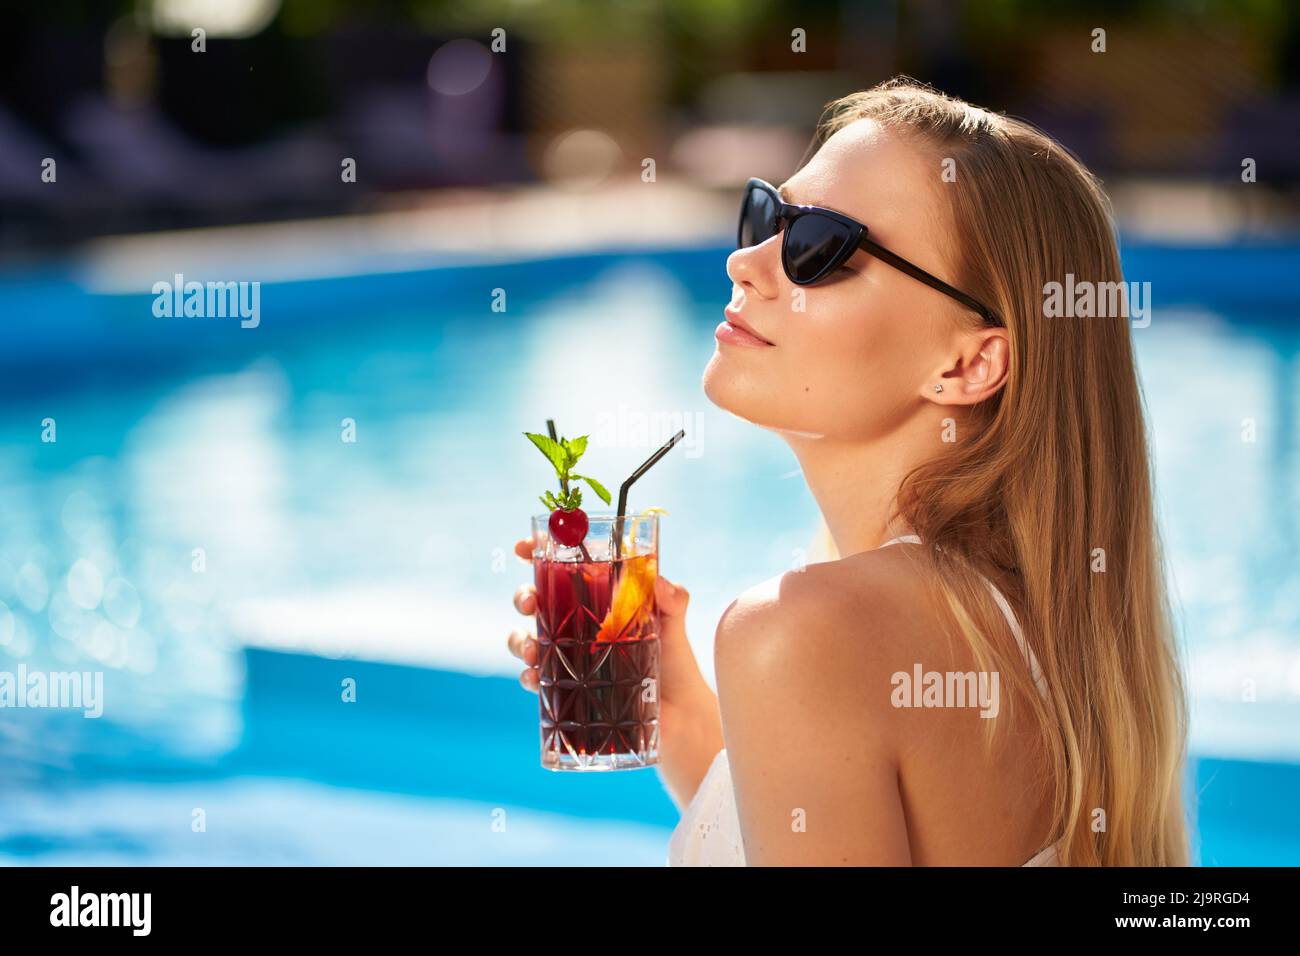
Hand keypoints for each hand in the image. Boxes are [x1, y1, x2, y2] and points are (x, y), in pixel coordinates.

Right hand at [507, 538, 723, 806]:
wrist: (680, 716)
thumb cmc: (675, 661)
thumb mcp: (674, 623)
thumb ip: (672, 599)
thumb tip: (660, 582)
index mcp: (598, 599)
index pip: (563, 569)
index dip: (539, 554)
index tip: (524, 547)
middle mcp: (578, 624)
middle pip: (536, 601)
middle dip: (523, 597)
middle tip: (529, 603)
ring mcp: (569, 656)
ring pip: (527, 638)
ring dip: (519, 640)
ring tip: (531, 650)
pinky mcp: (568, 689)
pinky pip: (537, 679)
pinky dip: (529, 676)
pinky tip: (535, 677)